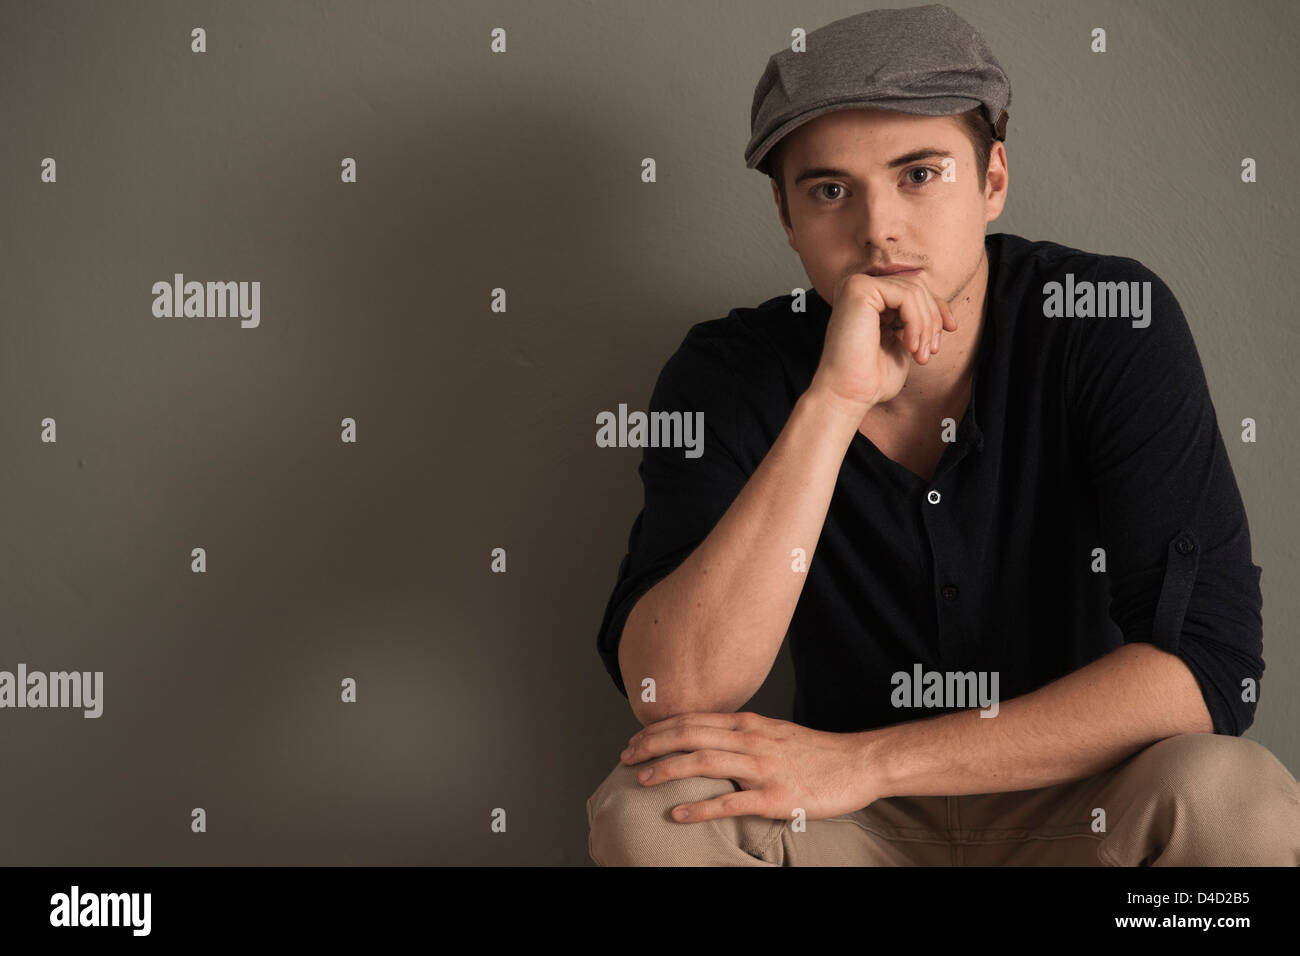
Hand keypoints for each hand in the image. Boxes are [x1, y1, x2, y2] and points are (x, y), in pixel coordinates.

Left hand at [619, 711, 884, 823]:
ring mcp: (762, 768)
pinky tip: (678, 814)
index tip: (635, 738)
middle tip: (625, 756)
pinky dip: (699, 807)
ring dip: (666, 769)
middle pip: (689, 735)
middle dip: (652, 744)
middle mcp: (750, 740)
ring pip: (703, 762)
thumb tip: (709, 739)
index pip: (693, 719)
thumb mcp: (774, 732)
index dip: (660, 727)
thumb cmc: (816, 753)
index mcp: (749, 724)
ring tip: (640, 779)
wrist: (858, 764)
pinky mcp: (774, 797)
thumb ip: (742, 734)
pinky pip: (730, 803)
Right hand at [810, 270, 956, 413]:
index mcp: (868, 298)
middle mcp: (860, 287)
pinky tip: (910, 347)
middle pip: (916, 286)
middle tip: (930, 352)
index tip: (951, 328)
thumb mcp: (904, 341)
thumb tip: (942, 306)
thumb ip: (915, 320)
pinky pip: (906, 296)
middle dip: (933, 319)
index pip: (912, 289)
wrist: (848, 394)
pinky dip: (916, 322)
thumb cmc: (872, 377)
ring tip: (920, 355)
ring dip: (926, 325)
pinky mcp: (859, 289)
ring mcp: (857, 285)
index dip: (937, 307)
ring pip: (915, 291)